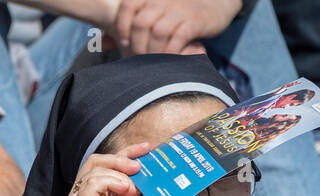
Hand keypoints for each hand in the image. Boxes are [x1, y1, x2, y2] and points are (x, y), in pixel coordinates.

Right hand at [66, 143, 149, 195]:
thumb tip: (141, 170)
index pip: (102, 164)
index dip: (124, 153)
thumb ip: (129, 190)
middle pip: (94, 161)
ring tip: (135, 186)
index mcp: (89, 195)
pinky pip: (92, 184)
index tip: (146, 149)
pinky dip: (112, 181)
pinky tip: (127, 190)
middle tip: (142, 162)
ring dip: (119, 172)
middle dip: (121, 156)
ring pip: (94, 169)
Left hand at [116, 0, 241, 55]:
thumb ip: (128, 26)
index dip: (121, 26)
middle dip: (136, 46)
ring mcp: (180, 9)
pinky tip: (169, 60)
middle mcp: (164, 0)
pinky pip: (178, 39)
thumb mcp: (154, 13)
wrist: (217, 3)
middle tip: (138, 60)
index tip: (123, 42)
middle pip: (141, 23)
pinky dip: (170, 53)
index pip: (128, 6)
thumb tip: (102, 42)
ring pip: (158, 33)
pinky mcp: (196, 21)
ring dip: (152, 53)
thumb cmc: (178, 12)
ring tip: (152, 64)